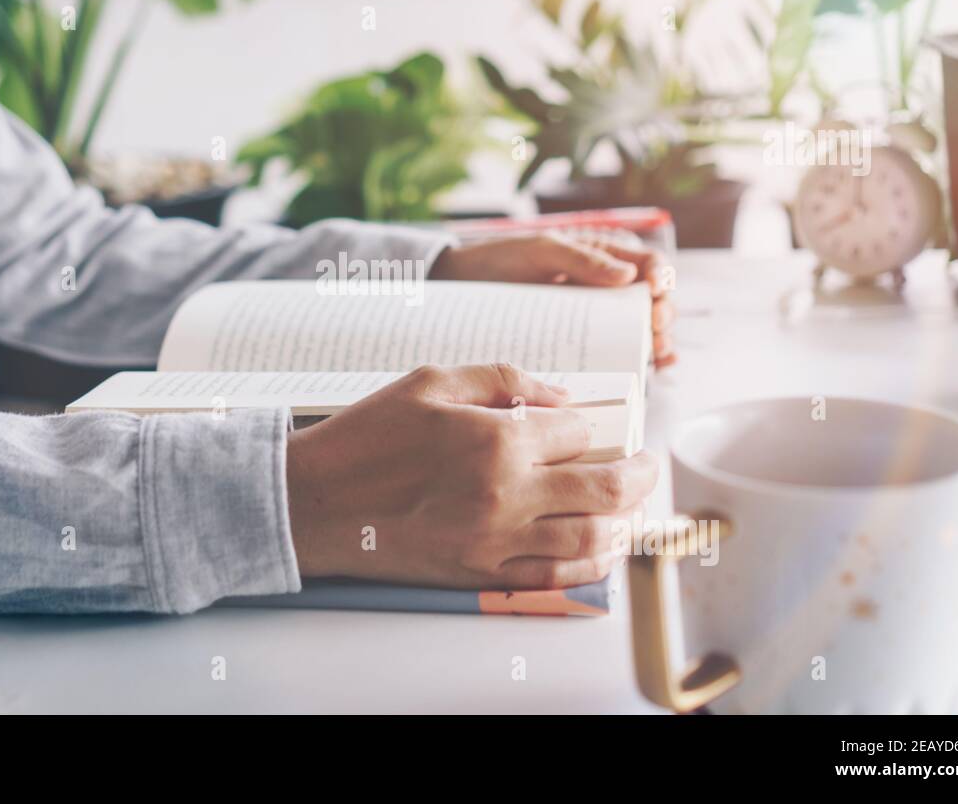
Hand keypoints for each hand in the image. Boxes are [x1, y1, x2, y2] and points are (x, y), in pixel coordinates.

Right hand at [286, 364, 659, 587]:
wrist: (313, 502)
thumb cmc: (365, 437)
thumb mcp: (430, 380)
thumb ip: (502, 380)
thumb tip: (558, 397)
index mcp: (495, 438)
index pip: (575, 431)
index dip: (589, 424)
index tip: (587, 424)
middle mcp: (506, 493)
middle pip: (604, 487)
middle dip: (636, 473)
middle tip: (644, 465)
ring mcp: (496, 540)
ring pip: (591, 538)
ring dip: (624, 521)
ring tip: (629, 506)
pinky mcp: (480, 573)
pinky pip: (554, 577)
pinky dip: (590, 565)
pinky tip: (601, 548)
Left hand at [429, 233, 675, 366]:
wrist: (464, 285)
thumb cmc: (502, 259)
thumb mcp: (540, 250)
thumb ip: (580, 258)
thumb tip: (628, 276)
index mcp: (604, 254)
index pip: (648, 264)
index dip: (662, 278)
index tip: (657, 294)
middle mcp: (607, 286)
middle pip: (652, 302)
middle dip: (663, 316)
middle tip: (657, 331)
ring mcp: (596, 316)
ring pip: (642, 329)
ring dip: (659, 342)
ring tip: (659, 354)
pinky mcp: (581, 341)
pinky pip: (618, 351)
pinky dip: (642, 359)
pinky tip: (655, 368)